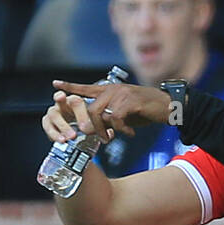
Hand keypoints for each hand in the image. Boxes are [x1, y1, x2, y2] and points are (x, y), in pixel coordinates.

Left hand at [49, 79, 171, 138]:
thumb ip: (109, 119)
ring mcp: (121, 94)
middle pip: (90, 108)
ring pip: (101, 115)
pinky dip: (122, 130)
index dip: (70, 87)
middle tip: (101, 140)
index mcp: (110, 90)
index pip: (86, 87)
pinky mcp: (130, 102)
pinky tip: (130, 134)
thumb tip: (96, 130)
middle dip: (91, 127)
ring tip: (111, 139)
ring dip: (105, 131)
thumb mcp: (124, 115)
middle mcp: (113, 89)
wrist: (168, 107)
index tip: (55, 84)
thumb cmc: (146, 111)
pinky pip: (117, 119)